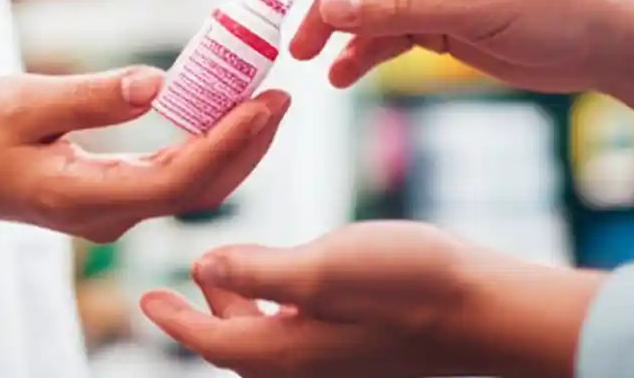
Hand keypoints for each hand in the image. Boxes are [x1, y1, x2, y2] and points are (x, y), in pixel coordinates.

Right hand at [0, 67, 290, 242]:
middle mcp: (108, 214)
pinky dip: (205, 146)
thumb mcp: (25, 102)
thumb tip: (157, 84)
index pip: (177, 179)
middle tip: (281, 94)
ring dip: (233, 147)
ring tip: (264, 98)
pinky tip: (222, 112)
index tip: (261, 102)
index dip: (226, 143)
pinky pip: (173, 178)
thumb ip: (92, 97)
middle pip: (199, 190)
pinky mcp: (112, 197)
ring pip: (192, 188)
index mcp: (87, 196)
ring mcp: (112, 211)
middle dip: (248, 145)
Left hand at [142, 222, 603, 377]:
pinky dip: (281, 306)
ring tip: (239, 267)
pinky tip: (295, 278)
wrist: (488, 309)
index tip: (145, 299)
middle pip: (236, 341)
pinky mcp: (362, 348)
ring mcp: (337, 360)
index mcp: (286, 353)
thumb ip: (257, 271)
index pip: (211, 340)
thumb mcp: (320, 268)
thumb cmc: (406, 284)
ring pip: (270, 337)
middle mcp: (307, 366)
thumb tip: (204, 267)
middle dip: (211, 309)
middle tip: (196, 273)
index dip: (175, 318)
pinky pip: (302, 333)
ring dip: (247, 304)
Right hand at [267, 0, 631, 92]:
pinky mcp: (432, 18)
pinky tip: (341, 76)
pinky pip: (378, 29)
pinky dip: (357, 50)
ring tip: (306, 56)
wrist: (604, 47)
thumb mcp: (470, 6)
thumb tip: (323, 7)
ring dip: (328, 21)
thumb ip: (393, 8)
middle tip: (276, 10)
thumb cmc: (553, 6)